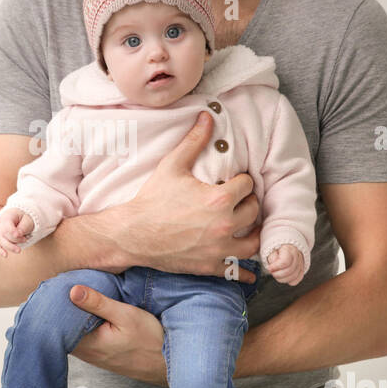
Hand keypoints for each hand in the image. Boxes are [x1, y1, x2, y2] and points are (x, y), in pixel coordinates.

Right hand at [0, 207, 34, 256]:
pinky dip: (0, 250)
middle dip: (15, 240)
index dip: (12, 232)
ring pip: (1, 241)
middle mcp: (0, 224)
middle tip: (25, 240)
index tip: (20, 235)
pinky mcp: (0, 239)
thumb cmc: (25, 218)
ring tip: (19, 250)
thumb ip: (23, 227)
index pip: (7, 226)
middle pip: (4, 235)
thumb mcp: (28, 219)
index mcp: (7, 216)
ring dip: (10, 247)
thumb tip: (18, 235)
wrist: (21, 217)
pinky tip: (5, 255)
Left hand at [68, 283, 167, 385]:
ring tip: (76, 295)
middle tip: (66, 286)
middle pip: (64, 328)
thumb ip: (99, 303)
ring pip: (73, 332)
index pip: (60, 323)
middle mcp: (85, 352)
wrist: (166, 364)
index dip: (57, 304)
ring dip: (75, 316)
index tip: (60, 286)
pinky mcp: (99, 354)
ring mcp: (91, 355)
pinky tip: (89, 311)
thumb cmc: (150, 340)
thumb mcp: (126, 315)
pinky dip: (83, 323)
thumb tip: (73, 290)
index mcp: (88, 344)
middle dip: (64, 308)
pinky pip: (83, 337)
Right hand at [113, 112, 260, 280]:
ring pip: (254, 241)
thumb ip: (194, 141)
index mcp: (219, 199)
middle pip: (254, 211)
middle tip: (238, 201)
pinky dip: (245, 271)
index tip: (232, 182)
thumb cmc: (152, 200)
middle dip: (248, 203)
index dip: (240, 181)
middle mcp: (224, 225)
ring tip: (246, 225)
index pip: (248, 185)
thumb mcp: (172, 166)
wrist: (132, 234)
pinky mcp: (211, 266)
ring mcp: (219, 249)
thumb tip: (207, 116)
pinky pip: (237, 271)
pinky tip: (246, 268)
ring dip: (253, 232)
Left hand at [266, 244, 304, 285]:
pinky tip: (283, 277)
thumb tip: (273, 267)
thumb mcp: (272, 251)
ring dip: (282, 279)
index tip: (269, 268)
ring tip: (276, 274)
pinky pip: (296, 280)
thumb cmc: (277, 250)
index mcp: (289, 249)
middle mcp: (297, 256)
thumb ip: (272, 258)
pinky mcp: (301, 270)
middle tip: (272, 272)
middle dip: (278, 274)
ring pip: (293, 277)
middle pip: (289, 270)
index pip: (285, 261)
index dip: (276, 267)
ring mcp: (301, 263)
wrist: (284, 249)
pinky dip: (289, 281)